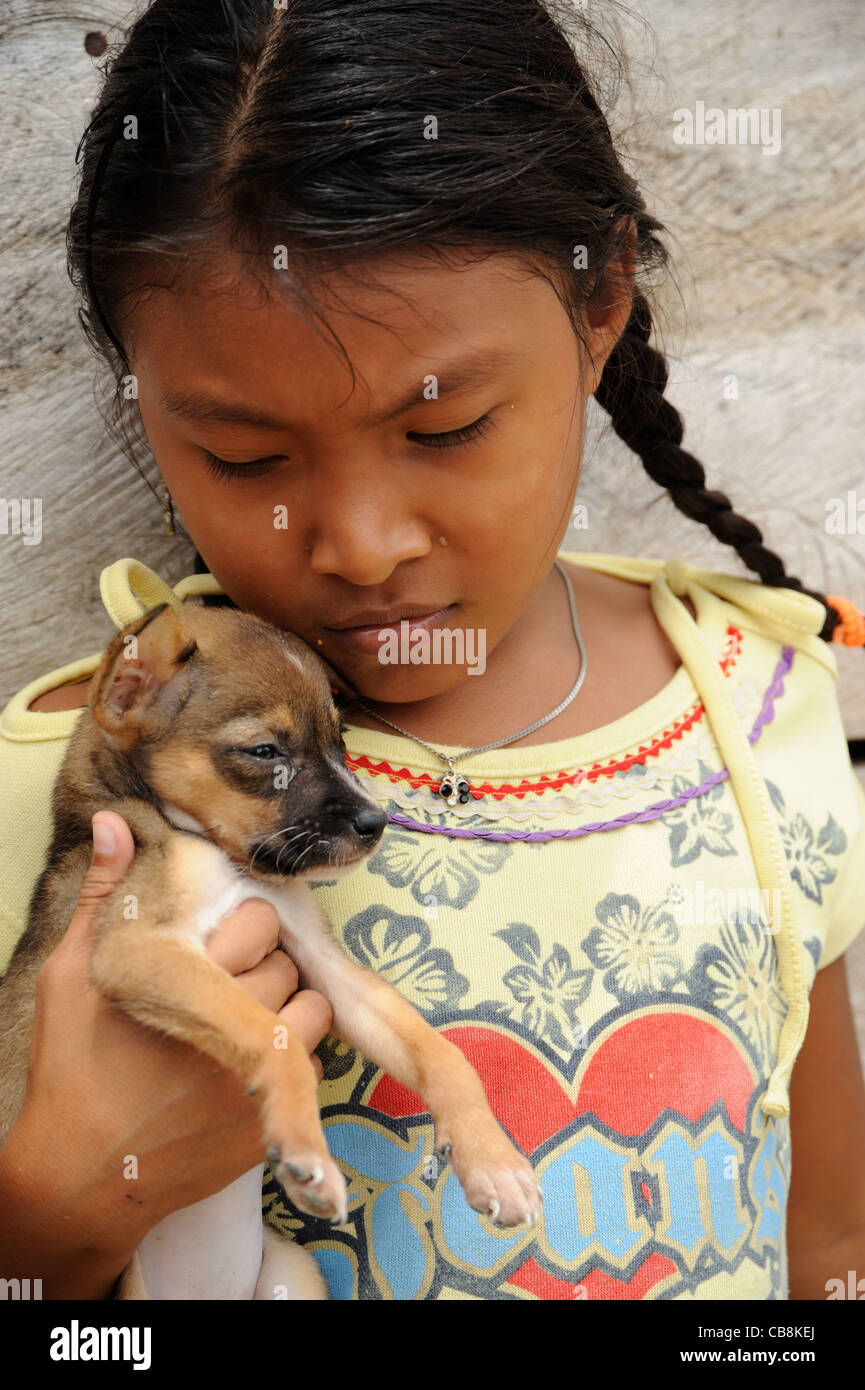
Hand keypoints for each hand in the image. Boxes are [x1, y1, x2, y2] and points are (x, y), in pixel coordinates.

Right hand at [1, 811, 333, 1270]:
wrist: (79, 1178)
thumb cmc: (71, 1066)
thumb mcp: (69, 975)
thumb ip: (103, 894)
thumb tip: (114, 822)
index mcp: (182, 979)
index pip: (259, 920)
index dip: (241, 926)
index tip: (217, 941)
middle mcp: (223, 1026)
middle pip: (288, 963)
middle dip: (265, 965)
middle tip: (228, 981)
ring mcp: (250, 1079)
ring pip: (312, 1013)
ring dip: (288, 1009)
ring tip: (242, 1018)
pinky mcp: (265, 1123)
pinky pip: (311, 1068)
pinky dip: (288, 1060)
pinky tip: (242, 1062)